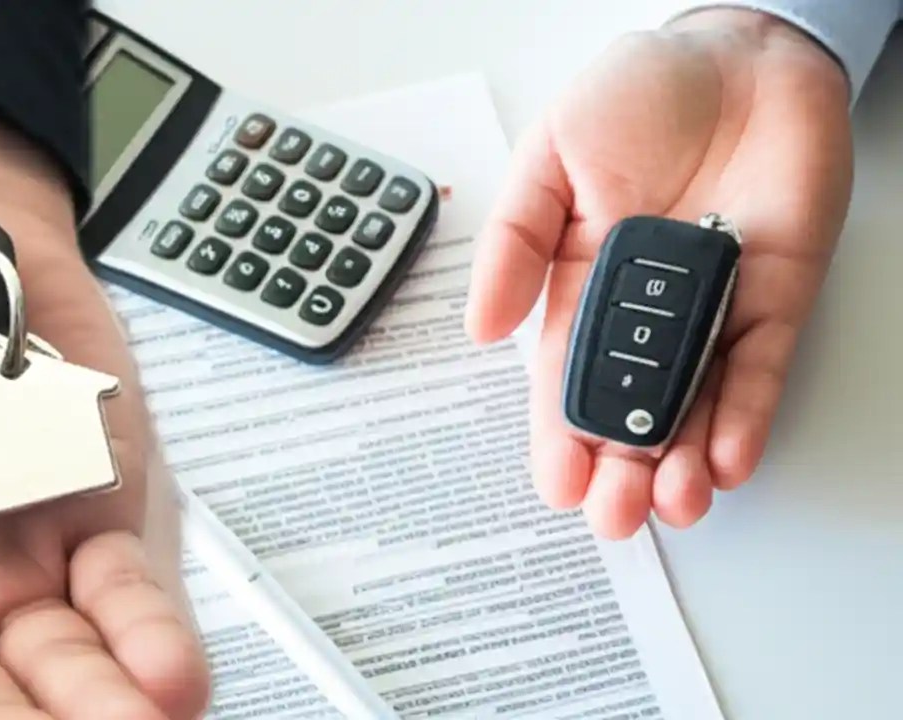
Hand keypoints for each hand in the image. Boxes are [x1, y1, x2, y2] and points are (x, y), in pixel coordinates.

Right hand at [465, 10, 853, 537]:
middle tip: (614, 513)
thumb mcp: (548, 153)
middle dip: (623, 465)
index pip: (568, 374)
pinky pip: (763, 361)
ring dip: (685, 458)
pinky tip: (729, 457)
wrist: (740, 49)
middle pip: (634, 403)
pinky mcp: (778, 291)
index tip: (558, 483)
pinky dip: (749, 410)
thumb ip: (515, 238)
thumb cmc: (640, 90)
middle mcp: (646, 306)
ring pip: (699, 399)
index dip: (562, 433)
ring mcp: (714, 303)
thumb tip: (480, 328)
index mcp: (582, 280)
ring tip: (671, 503)